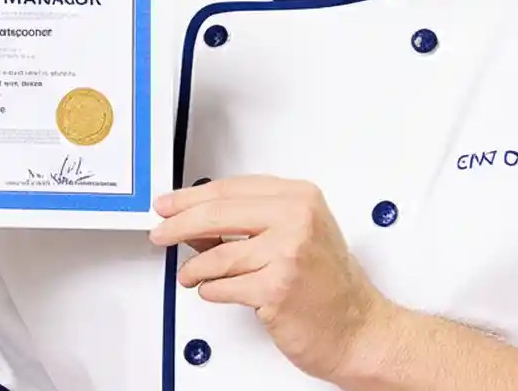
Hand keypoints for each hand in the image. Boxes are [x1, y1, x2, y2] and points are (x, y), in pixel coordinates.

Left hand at [150, 176, 388, 380]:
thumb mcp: (298, 236)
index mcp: (301, 198)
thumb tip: (197, 223)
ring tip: (190, 275)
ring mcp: (288, 252)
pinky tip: (213, 290)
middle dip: (179, 224)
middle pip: (218, 213)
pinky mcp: (276, 287)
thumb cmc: (329, 286)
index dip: (191, 197)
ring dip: (195, 268)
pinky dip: (211, 290)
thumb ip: (251, 223)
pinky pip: (223, 286)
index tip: (170, 204)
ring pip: (218, 254)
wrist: (357, 329)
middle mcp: (297, 219)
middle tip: (160, 231)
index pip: (231, 188)